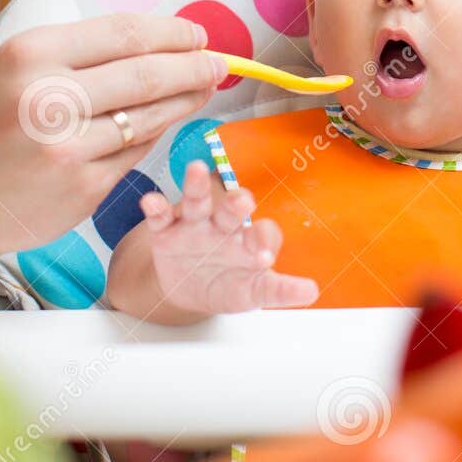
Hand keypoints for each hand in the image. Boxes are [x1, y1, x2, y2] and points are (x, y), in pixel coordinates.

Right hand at [0, 14, 226, 272]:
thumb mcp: (8, 71)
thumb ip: (71, 56)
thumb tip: (150, 42)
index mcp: (30, 56)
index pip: (124, 33)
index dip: (171, 32)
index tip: (197, 33)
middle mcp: (49, 99)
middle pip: (147, 74)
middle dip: (194, 66)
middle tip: (222, 62)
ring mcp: (69, 148)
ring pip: (149, 117)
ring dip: (184, 101)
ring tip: (203, 88)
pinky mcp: (82, 188)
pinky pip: (133, 153)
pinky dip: (152, 136)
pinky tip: (161, 125)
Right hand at [138, 161, 318, 315]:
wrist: (190, 290)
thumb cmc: (229, 283)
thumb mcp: (254, 292)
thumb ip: (279, 290)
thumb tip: (311, 290)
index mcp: (249, 241)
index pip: (261, 234)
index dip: (263, 241)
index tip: (263, 256)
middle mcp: (224, 227)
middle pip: (231, 210)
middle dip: (236, 203)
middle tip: (243, 200)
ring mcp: (195, 226)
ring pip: (197, 202)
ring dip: (196, 186)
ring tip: (195, 169)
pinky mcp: (167, 231)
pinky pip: (160, 216)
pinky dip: (155, 207)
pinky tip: (151, 201)